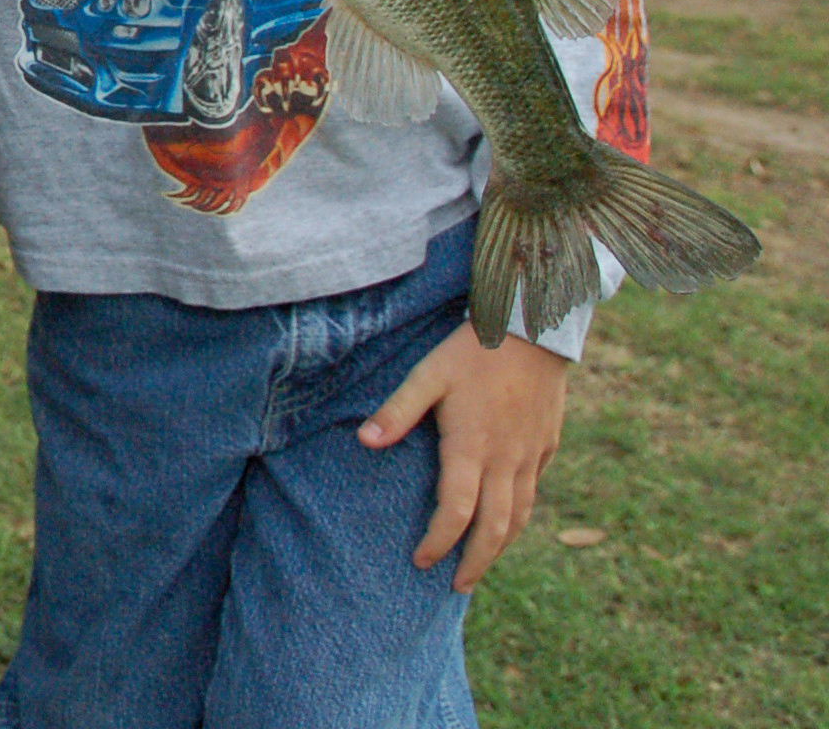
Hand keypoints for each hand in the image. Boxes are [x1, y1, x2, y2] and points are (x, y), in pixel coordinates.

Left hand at [358, 323, 568, 591]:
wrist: (532, 328)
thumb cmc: (472, 350)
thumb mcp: (428, 374)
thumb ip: (398, 411)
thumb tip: (365, 442)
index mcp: (472, 448)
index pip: (457, 512)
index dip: (440, 541)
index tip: (422, 561)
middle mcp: (506, 460)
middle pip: (495, 528)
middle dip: (475, 562)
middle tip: (456, 585)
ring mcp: (531, 455)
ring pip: (520, 515)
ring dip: (500, 546)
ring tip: (481, 565)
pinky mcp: (546, 445)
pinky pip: (533, 491)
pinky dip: (519, 515)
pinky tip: (507, 520)